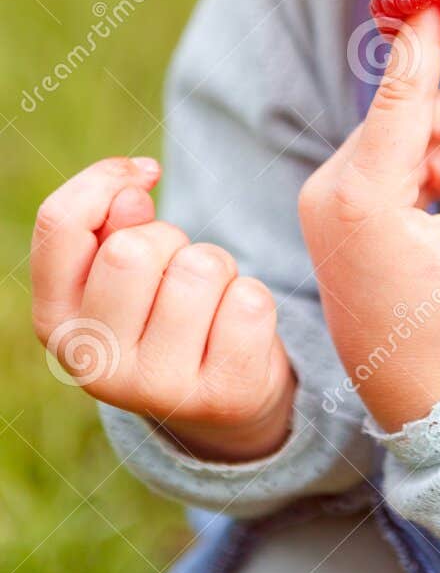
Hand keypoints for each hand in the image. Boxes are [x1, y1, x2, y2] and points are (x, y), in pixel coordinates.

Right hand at [30, 156, 295, 461]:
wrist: (215, 395)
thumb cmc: (158, 308)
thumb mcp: (118, 267)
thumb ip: (108, 222)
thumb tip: (132, 190)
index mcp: (55, 322)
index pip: (59, 224)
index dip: (106, 180)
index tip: (144, 177)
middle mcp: (95, 365)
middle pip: (132, 248)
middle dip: (168, 236)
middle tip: (176, 268)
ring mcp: (158, 389)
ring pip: (199, 268)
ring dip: (216, 267)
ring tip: (208, 300)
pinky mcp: (223, 395)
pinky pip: (250, 301)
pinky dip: (251, 297)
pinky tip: (234, 327)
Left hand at [298, 7, 439, 430]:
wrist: (405, 390)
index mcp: (360, 198)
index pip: (396, 102)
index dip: (419, 49)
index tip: (430, 3)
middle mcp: (332, 191)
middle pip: (413, 122)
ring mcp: (329, 200)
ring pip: (411, 144)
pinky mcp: (337, 209)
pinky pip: (397, 166)